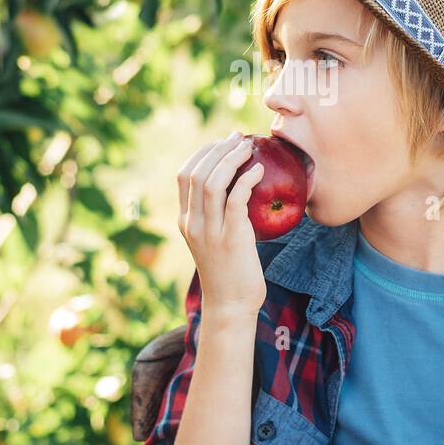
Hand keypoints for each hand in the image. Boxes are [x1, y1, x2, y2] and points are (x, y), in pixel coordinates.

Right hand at [177, 131, 266, 317]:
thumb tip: (241, 187)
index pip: (184, 176)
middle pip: (197, 173)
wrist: (231, 306)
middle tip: (239, 138)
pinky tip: (259, 170)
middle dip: (218, 149)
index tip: (224, 143)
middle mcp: (192, 224)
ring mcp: (210, 231)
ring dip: (231, 158)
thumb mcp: (215, 240)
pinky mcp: (231, 239)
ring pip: (212, 182)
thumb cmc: (230, 272)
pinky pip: (236, 199)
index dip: (203, 153)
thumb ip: (218, 216)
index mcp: (185, 221)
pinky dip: (247, 179)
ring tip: (249, 147)